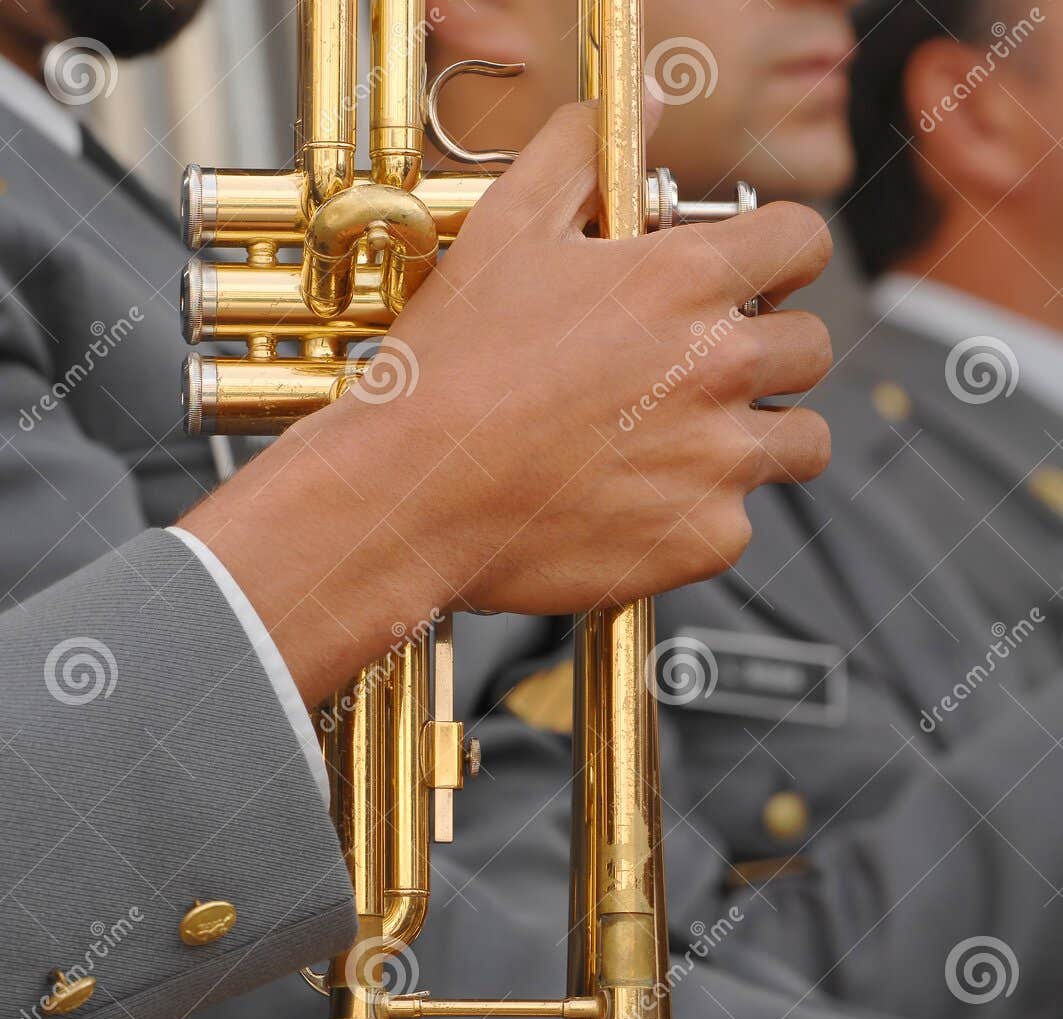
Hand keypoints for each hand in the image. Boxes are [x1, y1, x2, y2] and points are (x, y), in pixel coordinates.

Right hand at [184, 102, 832, 704]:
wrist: (410, 496)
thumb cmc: (450, 370)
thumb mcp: (505, 230)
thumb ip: (584, 153)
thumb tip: (654, 102)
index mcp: (686, 281)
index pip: (804, 242)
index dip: (782, 256)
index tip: (758, 280)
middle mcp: (719, 368)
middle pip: (812, 349)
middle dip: (774, 353)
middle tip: (710, 372)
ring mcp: (719, 461)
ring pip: (801, 445)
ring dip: (764, 440)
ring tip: (694, 446)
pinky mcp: (702, 539)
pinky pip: (740, 526)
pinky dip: (702, 520)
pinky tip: (639, 507)